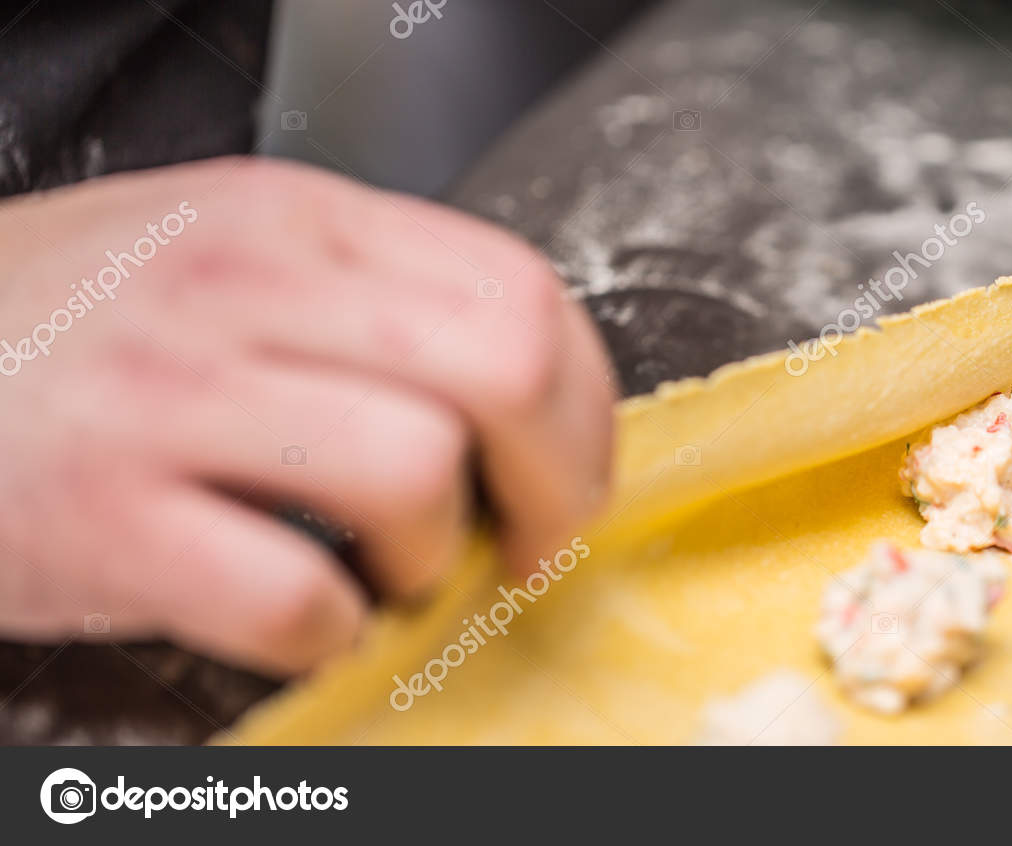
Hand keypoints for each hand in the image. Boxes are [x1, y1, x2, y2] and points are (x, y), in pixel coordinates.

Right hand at [0, 157, 614, 675]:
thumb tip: (529, 401)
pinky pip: (295, 597)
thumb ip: (372, 303)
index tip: (563, 474)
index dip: (582, 409)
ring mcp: (166, 396)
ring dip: (428, 557)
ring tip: (382, 568)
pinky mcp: (103, 516)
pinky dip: (324, 632)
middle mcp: (240, 286)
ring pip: (416, 474)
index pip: (523, 292)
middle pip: (504, 370)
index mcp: (295, 220)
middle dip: (553, 483)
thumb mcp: (227, 255)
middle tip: (521, 541)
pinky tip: (296, 611)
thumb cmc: (68, 326)